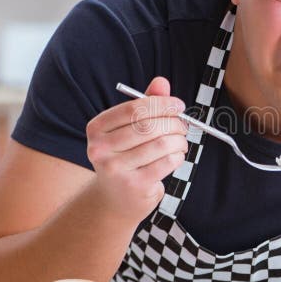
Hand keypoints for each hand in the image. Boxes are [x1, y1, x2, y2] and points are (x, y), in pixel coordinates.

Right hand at [85, 76, 187, 219]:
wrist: (115, 199)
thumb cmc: (126, 157)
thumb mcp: (130, 130)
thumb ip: (145, 105)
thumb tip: (161, 82)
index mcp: (97, 128)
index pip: (133, 108)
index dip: (161, 103)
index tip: (178, 105)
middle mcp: (100, 148)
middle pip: (148, 126)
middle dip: (173, 122)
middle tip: (183, 126)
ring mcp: (114, 169)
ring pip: (160, 144)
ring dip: (179, 141)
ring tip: (181, 142)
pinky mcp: (133, 186)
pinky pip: (166, 162)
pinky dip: (178, 156)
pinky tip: (176, 156)